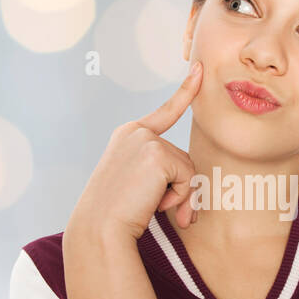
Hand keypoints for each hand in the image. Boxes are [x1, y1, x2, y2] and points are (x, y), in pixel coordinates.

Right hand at [66, 60, 203, 240]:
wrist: (99, 228)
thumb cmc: (116, 216)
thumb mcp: (138, 187)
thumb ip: (163, 181)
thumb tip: (193, 211)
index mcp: (128, 135)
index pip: (165, 112)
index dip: (185, 91)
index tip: (199, 70)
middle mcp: (136, 132)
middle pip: (182, 157)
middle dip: (179, 189)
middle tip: (154, 206)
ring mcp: (147, 140)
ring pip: (188, 169)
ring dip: (178, 196)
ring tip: (149, 204)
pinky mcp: (157, 154)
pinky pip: (188, 178)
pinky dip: (178, 198)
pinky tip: (153, 202)